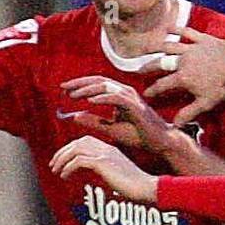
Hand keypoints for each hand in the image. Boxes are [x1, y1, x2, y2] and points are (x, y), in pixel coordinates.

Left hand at [49, 137, 158, 202]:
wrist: (147, 188)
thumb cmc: (136, 187)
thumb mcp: (118, 175)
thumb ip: (107, 171)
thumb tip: (95, 176)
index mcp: (110, 149)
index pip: (85, 141)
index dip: (71, 148)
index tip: (62, 160)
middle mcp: (106, 148)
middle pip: (78, 142)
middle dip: (63, 152)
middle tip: (54, 164)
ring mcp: (105, 154)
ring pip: (76, 149)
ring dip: (62, 159)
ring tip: (56, 170)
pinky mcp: (103, 163)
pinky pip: (79, 161)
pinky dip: (68, 168)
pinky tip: (65, 176)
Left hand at [58, 75, 174, 153]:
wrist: (160, 143)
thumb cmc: (140, 136)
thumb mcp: (111, 129)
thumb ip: (94, 122)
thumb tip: (74, 116)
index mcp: (119, 95)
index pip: (97, 84)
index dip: (80, 85)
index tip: (65, 90)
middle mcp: (125, 92)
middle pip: (98, 81)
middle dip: (80, 84)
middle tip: (64, 88)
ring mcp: (131, 97)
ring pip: (106, 86)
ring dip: (88, 89)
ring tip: (74, 95)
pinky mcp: (136, 106)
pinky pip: (117, 98)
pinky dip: (103, 98)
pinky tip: (90, 101)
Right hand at [143, 24, 224, 123]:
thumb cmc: (223, 87)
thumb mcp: (206, 103)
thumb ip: (189, 113)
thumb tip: (175, 124)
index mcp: (182, 78)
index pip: (162, 85)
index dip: (152, 90)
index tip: (145, 93)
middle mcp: (182, 61)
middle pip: (161, 63)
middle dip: (148, 67)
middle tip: (139, 70)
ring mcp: (191, 48)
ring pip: (170, 46)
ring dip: (157, 47)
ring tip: (147, 48)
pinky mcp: (201, 39)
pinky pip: (186, 32)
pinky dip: (177, 29)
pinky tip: (168, 29)